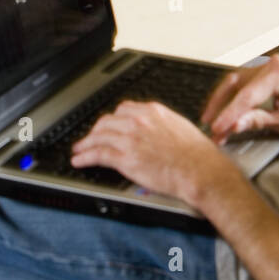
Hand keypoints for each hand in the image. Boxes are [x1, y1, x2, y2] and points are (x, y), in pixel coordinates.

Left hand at [71, 99, 229, 206]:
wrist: (199, 170)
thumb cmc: (197, 154)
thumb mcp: (180, 128)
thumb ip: (163, 125)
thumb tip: (158, 131)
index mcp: (153, 112)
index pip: (124, 109)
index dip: (113, 119)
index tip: (109, 125)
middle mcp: (139, 121)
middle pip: (107, 121)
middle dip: (97, 130)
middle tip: (91, 137)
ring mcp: (130, 138)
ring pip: (99, 136)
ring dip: (85, 143)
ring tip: (79, 149)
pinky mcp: (126, 157)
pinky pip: (98, 154)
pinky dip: (85, 157)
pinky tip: (79, 160)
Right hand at [202, 53, 278, 143]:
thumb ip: (258, 121)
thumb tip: (232, 126)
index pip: (247, 96)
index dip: (229, 114)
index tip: (215, 130)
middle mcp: (272, 64)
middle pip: (236, 85)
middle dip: (220, 107)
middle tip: (209, 128)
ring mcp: (268, 65)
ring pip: (235, 82)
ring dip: (222, 102)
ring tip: (212, 122)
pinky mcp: (266, 71)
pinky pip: (243, 82)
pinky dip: (232, 97)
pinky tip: (223, 111)